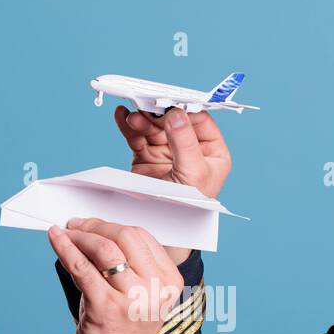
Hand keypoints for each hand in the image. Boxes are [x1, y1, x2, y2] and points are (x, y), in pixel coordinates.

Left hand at [47, 217, 184, 333]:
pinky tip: (55, 239)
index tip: (92, 224)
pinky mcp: (105, 307)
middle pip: (125, 236)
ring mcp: (131, 298)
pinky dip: (65, 249)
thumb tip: (94, 231)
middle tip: (75, 225)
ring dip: (79, 236)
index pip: (141, 237)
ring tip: (65, 233)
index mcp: (169, 281)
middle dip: (96, 226)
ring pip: (104, 249)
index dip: (112, 225)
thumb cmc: (126, 331)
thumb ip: (129, 266)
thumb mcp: (141, 295)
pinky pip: (81, 268)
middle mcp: (154, 288)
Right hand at [114, 105, 232, 264]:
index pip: (200, 121)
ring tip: (132, 118)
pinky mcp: (146, 158)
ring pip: (153, 127)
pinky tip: (122, 116)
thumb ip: (185, 143)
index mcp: (212, 152)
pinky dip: (129, 126)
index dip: (184, 109)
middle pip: (173, 120)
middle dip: (158, 112)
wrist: (164, 232)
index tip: (170, 101)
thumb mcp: (192, 175)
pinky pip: (137, 137)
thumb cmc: (187, 209)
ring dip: (142, 119)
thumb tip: (177, 114)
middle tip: (146, 105)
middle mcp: (190, 149)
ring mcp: (167, 152)